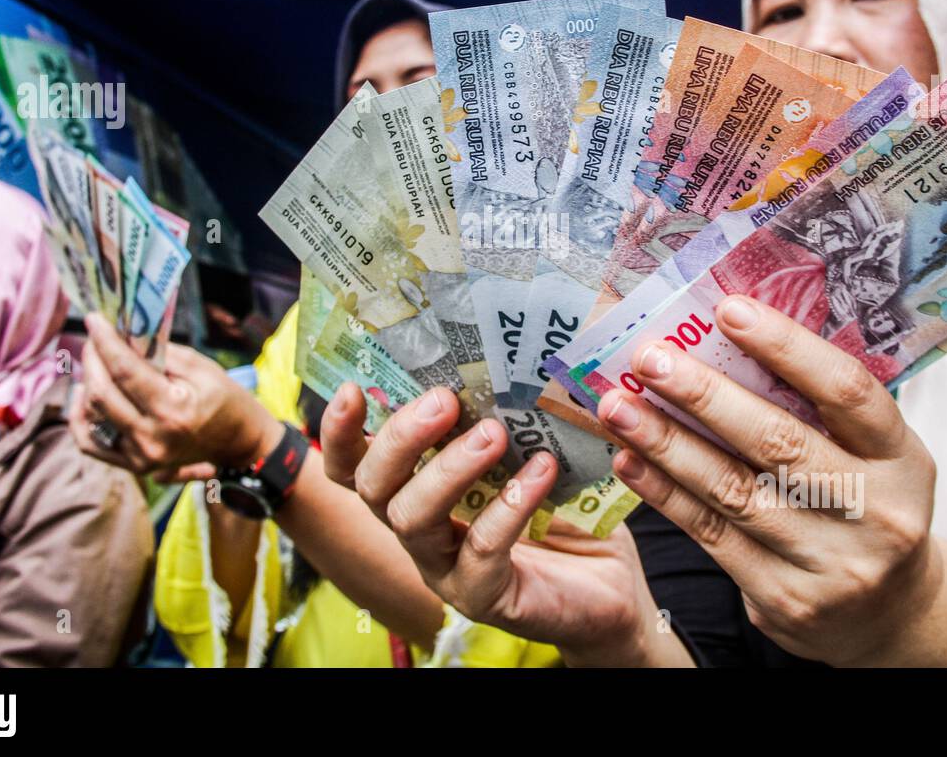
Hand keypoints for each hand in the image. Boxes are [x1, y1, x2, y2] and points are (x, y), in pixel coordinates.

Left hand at [70, 313, 282, 475]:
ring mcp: (140, 458)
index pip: (124, 371)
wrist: (239, 443)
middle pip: (101, 393)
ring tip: (95, 363)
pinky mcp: (133, 466)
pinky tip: (85, 396)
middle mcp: (151, 439)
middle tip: (94, 338)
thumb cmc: (226, 400)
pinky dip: (81, 418)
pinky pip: (90, 444)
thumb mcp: (201, 367)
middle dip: (92, 359)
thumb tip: (124, 335)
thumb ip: (160, 353)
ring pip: (89, 417)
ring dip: (87, 383)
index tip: (94, 319)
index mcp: (172, 411)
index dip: (105, 341)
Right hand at [320, 382, 692, 666]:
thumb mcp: (529, 454)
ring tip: (494, 434)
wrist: (607, 587)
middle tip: (445, 400)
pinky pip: (480, 551)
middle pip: (374, 487)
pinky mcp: (484, 597)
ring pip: (413, 519)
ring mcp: (444, 569)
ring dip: (448, 468)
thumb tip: (505, 348)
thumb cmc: (562, 512)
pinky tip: (541, 473)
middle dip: (401, 439)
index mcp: (416, 491)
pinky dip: (508, 508)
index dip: (340, 432)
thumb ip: (502, 416)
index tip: (352, 387)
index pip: (354, 467)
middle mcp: (418, 531)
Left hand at [597, 294, 938, 666]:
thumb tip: (722, 337)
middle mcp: (876, 513)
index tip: (728, 310)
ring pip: (733, 491)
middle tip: (649, 359)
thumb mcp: (869, 455)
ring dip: (667, 443)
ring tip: (618, 406)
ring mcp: (832, 563)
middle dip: (705, 395)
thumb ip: (815, 408)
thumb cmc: (862, 506)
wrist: (885, 614)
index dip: (787, 347)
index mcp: (902, 458)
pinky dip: (664, 493)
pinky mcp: (785, 600)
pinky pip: (711, 535)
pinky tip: (629, 459)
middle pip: (779, 442)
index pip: (846, 390)